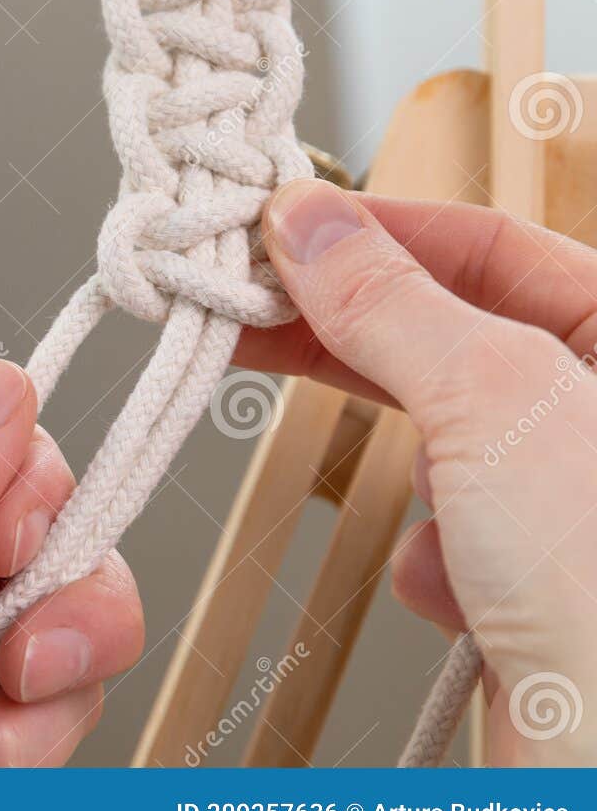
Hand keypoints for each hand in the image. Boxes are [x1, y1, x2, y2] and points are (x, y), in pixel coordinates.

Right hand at [239, 179, 596, 765]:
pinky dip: (430, 559)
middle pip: (453, 335)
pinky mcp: (528, 583)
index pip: (493, 245)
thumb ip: (389, 300)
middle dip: (354, 335)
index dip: (380, 229)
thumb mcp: (492, 398)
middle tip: (246, 307)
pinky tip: (453, 588)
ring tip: (413, 495)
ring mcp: (568, 505)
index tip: (279, 227)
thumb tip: (306, 222)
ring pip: (441, 440)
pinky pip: (446, 535)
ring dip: (411, 472)